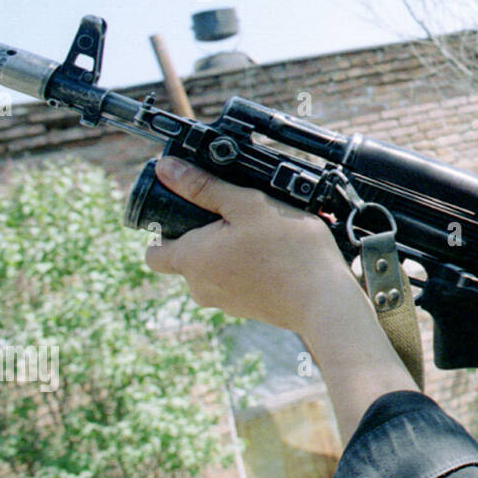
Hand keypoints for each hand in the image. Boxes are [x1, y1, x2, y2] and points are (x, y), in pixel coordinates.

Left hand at [144, 157, 363, 334]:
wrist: (325, 300)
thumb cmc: (289, 251)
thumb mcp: (247, 204)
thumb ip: (204, 186)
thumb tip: (166, 168)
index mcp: (191, 260)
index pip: (153, 251)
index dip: (162, 229)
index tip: (186, 211)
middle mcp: (200, 286)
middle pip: (187, 256)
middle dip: (206, 235)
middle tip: (237, 215)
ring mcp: (225, 301)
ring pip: (214, 269)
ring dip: (230, 250)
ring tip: (264, 233)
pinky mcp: (248, 308)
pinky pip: (237, 282)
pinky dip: (249, 267)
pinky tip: (276, 253)